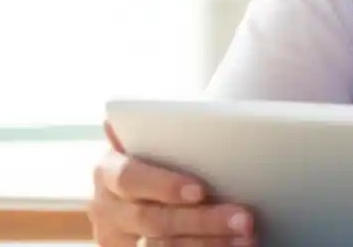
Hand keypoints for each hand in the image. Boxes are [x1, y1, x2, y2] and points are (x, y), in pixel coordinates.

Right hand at [89, 122, 256, 245]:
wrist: (139, 190)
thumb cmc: (157, 156)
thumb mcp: (151, 141)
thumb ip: (156, 130)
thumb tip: (135, 118)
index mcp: (107, 171)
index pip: (130, 178)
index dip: (164, 185)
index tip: (201, 190)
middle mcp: (107, 209)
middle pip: (153, 220)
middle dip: (202, 221)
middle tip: (244, 219)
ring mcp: (118, 240)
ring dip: (209, 243)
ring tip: (246, 237)